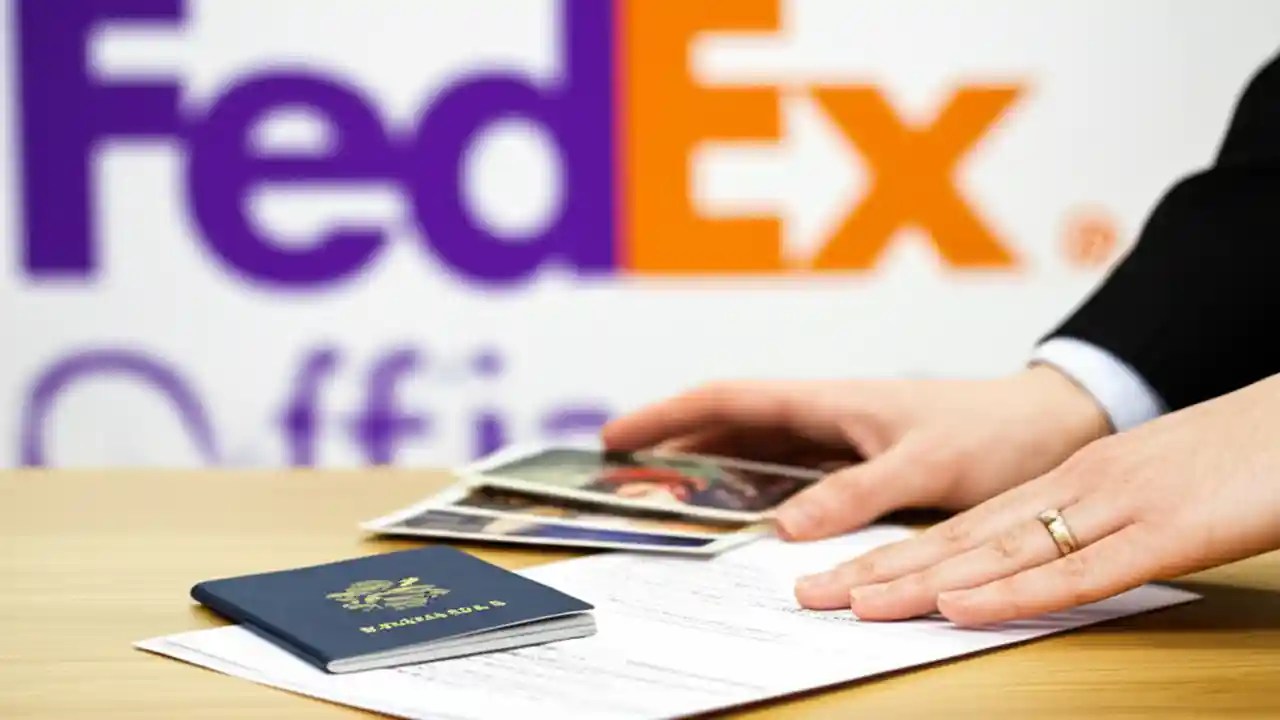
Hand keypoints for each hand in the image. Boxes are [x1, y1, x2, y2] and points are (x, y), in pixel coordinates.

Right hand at [601, 366, 1108, 539]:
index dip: (666, 416)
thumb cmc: (995, 430)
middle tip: (623, 476)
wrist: (1052, 423)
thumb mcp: (925, 465)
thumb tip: (781, 529)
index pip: (727, 400)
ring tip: (669, 497)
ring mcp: (842, 437)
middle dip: (672, 444)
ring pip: (758, 451)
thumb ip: (856, 495)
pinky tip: (748, 516)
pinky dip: (760, 491)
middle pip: (729, 426)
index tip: (614, 438)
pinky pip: (794, 475)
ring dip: (711, 469)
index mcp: (829, 400)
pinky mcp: (863, 460)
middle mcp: (826, 414)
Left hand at [795, 374, 1279, 625]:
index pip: (962, 529)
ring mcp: (1114, 508)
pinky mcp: (1163, 531)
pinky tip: (961, 608)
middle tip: (809, 596)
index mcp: (1066, 483)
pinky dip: (1015, 593)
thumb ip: (1091, 527)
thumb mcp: (1145, 493)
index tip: (838, 580)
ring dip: (922, 583)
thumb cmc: (1230, 457)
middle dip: (880, 571)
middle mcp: (1073, 491)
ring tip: (854, 604)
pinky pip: (1078, 570)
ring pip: (1000, 553)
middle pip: (960, 540)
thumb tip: (1043, 563)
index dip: (894, 557)